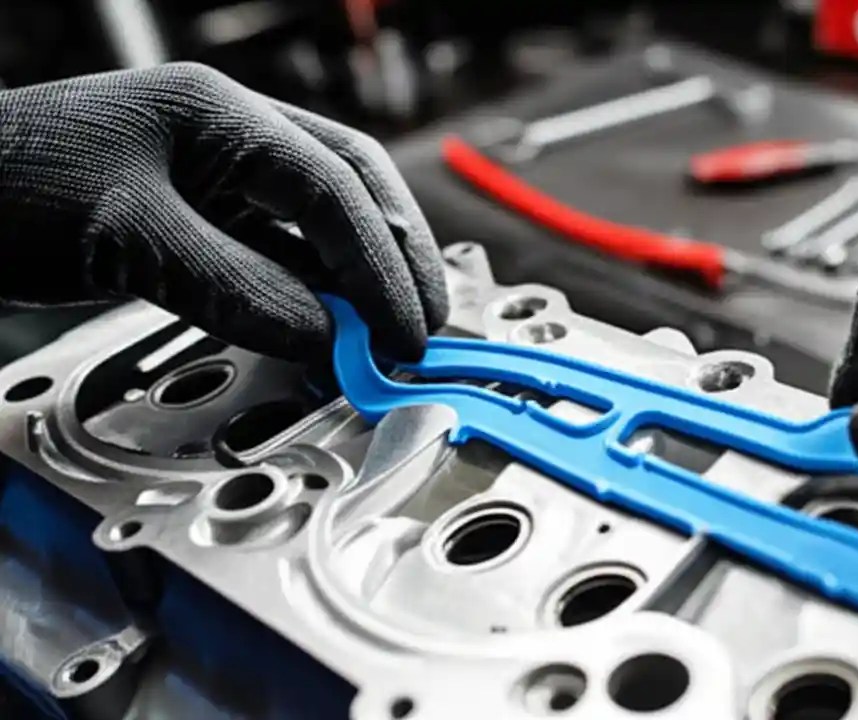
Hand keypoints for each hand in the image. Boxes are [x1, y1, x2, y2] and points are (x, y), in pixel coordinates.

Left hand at [0, 63, 447, 361]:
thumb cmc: (9, 187)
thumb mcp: (127, 236)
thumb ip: (235, 286)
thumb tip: (322, 335)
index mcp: (221, 115)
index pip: (334, 189)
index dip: (381, 265)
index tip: (402, 330)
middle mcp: (230, 138)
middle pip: (351, 192)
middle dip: (397, 260)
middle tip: (424, 327)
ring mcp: (215, 177)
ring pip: (318, 227)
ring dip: (359, 281)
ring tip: (389, 337)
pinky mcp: (196, 219)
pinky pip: (276, 256)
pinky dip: (311, 295)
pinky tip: (329, 330)